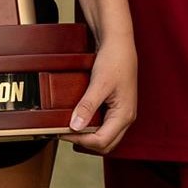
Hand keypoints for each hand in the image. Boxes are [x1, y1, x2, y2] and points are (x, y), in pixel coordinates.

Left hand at [60, 34, 136, 153]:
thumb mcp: (99, 83)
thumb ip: (88, 106)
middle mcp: (125, 118)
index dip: (81, 140)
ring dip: (87, 136)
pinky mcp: (116, 106)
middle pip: (105, 144)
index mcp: (125, 115)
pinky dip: (90, 127)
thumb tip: (75, 126)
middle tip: (63, 133)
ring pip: (105, 136)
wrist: (119, 43)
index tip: (62, 132)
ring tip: (67, 128)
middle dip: (84, 142)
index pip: (102, 141)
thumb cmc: (114, 60)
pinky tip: (77, 119)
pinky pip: (103, 125)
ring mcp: (121, 113)